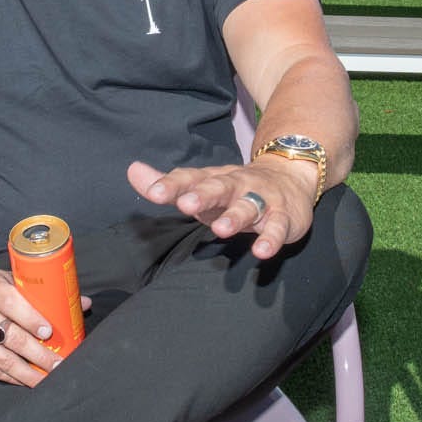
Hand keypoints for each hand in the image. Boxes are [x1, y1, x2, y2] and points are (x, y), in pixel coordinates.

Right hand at [0, 264, 68, 386]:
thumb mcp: (8, 280)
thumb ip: (41, 292)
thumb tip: (82, 304)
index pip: (11, 303)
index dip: (31, 319)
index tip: (49, 332)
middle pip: (10, 337)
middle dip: (39, 354)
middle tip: (60, 364)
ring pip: (2, 359)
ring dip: (29, 373)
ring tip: (49, 378)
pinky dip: (12, 377)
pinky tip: (28, 380)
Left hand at [129, 156, 316, 260]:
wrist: (289, 178)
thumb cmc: (234, 190)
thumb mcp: (202, 187)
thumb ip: (169, 184)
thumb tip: (132, 170)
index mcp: (214, 179)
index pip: (191, 178)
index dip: (173, 184)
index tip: (155, 192)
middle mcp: (237, 185)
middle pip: (220, 187)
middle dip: (204, 195)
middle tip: (187, 205)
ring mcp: (262, 199)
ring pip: (248, 206)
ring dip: (235, 217)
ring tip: (221, 230)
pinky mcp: (284, 217)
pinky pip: (278, 227)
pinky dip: (271, 239)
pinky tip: (262, 251)